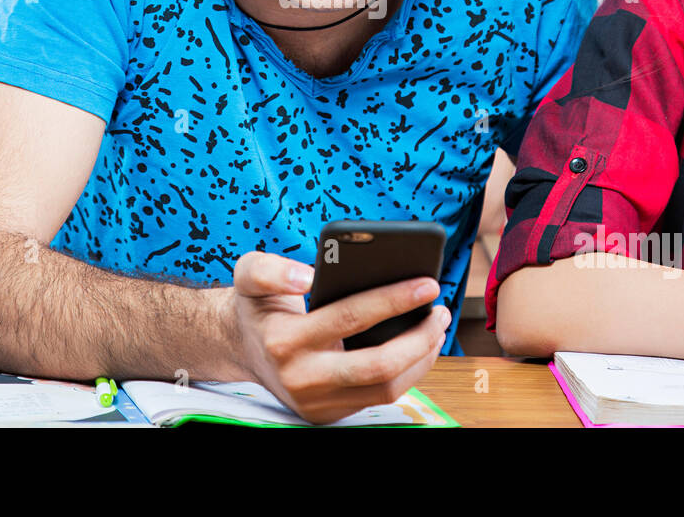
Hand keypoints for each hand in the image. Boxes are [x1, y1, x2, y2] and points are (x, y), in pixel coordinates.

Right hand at [230, 251, 450, 423]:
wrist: (242, 348)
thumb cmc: (258, 305)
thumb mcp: (250, 274)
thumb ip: (271, 269)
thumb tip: (308, 275)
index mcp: (285, 340)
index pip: (351, 317)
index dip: (394, 299)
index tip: (428, 283)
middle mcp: (302, 378)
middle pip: (378, 366)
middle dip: (420, 338)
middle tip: (441, 310)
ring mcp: (317, 402)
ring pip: (386, 388)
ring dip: (421, 357)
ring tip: (436, 325)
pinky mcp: (328, 414)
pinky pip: (379, 397)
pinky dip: (408, 372)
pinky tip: (420, 346)